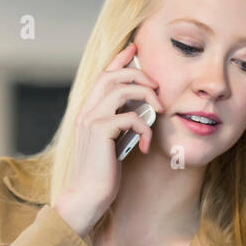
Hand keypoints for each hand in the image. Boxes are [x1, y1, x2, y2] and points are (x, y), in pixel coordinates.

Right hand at [54, 42, 164, 235]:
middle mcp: (86, 111)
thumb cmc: (103, 174)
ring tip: (159, 112)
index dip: (119, 59)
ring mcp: (90, 120)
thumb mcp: (114, 143)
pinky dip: (144, 128)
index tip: (135, 49)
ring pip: (120, 89)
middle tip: (157, 87)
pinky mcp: (100, 132)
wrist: (88, 196)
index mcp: (88, 111)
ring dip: (146, 96)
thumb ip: (120, 124)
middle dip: (138, 74)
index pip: (103, 75)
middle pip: (112, 75)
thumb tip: (140, 111)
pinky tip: (146, 147)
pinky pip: (129, 117)